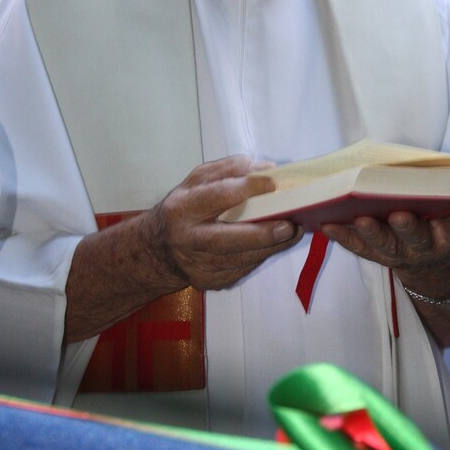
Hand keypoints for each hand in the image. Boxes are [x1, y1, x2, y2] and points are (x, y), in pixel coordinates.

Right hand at [65, 157, 303, 343]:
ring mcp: (199, 265)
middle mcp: (187, 240)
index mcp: (181, 209)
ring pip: (243, 257)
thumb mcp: (196, 181)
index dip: (248, 188)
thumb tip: (264, 168)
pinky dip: (261, 254)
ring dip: (271, 246)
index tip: (274, 182)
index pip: (218, 196)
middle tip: (289, 226)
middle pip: (229, 240)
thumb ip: (229, 170)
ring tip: (291, 231)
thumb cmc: (183, 208)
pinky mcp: (211, 282)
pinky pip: (244, 267)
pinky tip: (271, 244)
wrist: (158, 251)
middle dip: (263, 234)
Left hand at [321, 209, 449, 297]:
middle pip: (418, 240)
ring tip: (359, 218)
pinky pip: (360, 249)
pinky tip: (326, 224)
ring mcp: (401, 255)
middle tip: (400, 215)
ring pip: (385, 246)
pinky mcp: (380, 257)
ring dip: (372, 233)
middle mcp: (427, 249)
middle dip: (409, 228)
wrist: (436, 270)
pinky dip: (343, 237)